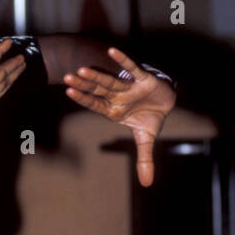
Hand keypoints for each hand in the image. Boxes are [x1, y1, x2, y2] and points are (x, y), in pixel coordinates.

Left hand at [63, 46, 175, 187]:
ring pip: (110, 80)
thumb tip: (146, 184)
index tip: (68, 91)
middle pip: (98, 90)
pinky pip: (131, 68)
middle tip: (67, 78)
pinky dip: (123, 60)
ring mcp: (128, 86)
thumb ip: (144, 159)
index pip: (95, 104)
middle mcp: (117, 96)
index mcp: (114, 110)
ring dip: (97, 75)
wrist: (166, 101)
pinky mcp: (142, 78)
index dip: (83, 98)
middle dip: (84, 85)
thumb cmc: (150, 117)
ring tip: (81, 70)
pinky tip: (111, 51)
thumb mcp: (147, 139)